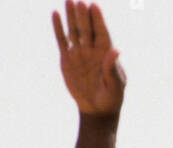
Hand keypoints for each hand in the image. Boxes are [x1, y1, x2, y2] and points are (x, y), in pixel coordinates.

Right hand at [52, 2, 124, 116]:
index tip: (94, 5)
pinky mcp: (67, 59)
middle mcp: (92, 49)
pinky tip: (56, 14)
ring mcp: (79, 53)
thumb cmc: (111, 98)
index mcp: (105, 53)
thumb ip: (113, 68)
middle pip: (87, 28)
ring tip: (68, 1)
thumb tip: (116, 50)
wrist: (96, 111)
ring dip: (71, 16)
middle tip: (79, 0)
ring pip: (74, 31)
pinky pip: (62, 41)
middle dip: (83, 15)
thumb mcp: (115, 86)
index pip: (101, 32)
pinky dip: (58, 28)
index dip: (98, 19)